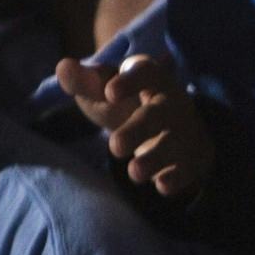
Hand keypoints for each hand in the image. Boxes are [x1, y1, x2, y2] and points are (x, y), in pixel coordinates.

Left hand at [57, 54, 213, 202]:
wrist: (172, 128)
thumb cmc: (130, 103)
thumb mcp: (106, 90)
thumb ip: (85, 81)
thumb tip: (64, 68)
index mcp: (151, 77)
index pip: (144, 72)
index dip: (129, 81)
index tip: (109, 92)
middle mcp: (172, 102)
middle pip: (158, 113)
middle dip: (139, 129)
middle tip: (115, 146)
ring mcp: (183, 131)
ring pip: (172, 143)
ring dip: (155, 158)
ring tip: (134, 172)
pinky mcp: (190, 158)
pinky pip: (187, 168)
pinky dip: (177, 177)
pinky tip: (162, 186)